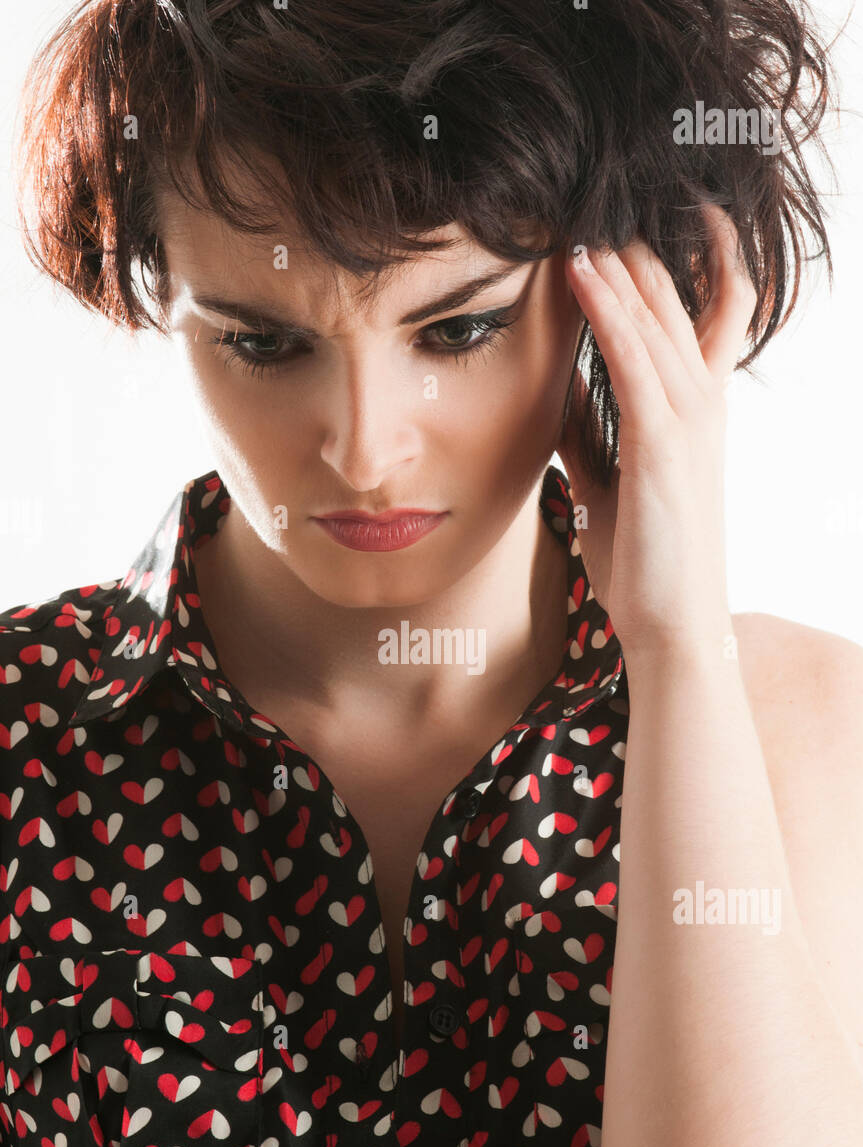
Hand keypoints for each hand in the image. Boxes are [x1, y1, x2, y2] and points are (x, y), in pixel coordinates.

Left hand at [557, 204, 757, 666]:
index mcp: (693, 412)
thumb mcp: (607, 481)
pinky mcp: (664, 442)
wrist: (670, 624)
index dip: (683, 257)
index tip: (636, 217)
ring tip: (581, 212)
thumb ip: (589, 432)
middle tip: (597, 194)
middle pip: (677, 298)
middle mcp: (701, 404)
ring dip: (617, 263)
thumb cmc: (642, 560)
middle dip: (640, 244)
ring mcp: (689, 420)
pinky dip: (606, 311)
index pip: (702, 311)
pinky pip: (633, 359)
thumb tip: (561, 391)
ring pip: (656, 317)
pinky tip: (581, 273)